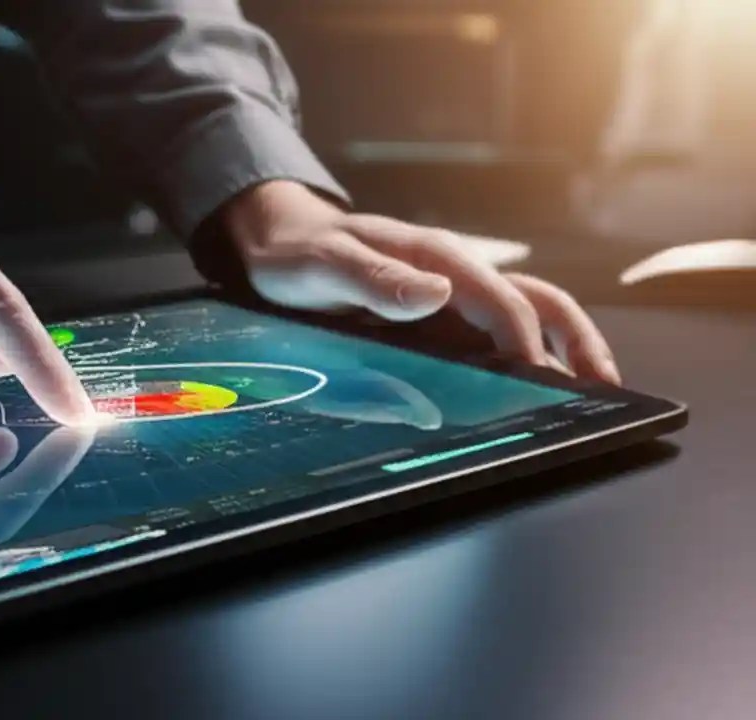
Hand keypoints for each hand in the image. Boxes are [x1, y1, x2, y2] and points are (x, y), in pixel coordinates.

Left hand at [218, 181, 621, 384]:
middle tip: (604, 388)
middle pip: (537, 301)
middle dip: (575, 341)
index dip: (524, 338)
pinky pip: (494, 334)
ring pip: (526, 316)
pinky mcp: (442, 315)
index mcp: (434, 257)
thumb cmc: (299, 252)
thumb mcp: (324, 265)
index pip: (499, 298)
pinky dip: (526, 358)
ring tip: (590, 392)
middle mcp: (454, 273)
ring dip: (562, 348)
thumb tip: (437, 293)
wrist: (280, 241)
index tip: (542, 379)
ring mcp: (452, 294)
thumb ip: (374, 279)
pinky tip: (533, 392)